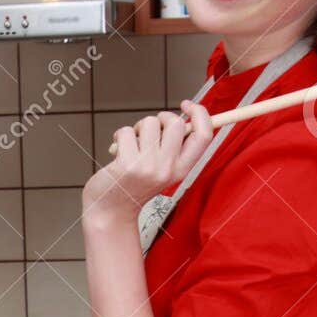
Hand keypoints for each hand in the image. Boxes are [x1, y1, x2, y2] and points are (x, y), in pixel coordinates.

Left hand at [82, 98, 215, 222]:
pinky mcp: (127, 165)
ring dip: (138, 127)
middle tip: (150, 130)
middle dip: (161, 118)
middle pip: (176, 123)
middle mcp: (168, 169)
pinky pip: (126, 132)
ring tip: (132, 143)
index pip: (204, 135)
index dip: (200, 114)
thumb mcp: (163, 170)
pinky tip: (118, 150)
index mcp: (181, 170)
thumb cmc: (135, 185)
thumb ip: (173, 148)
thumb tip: (183, 116)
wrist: (112, 211)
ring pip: (150, 123)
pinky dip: (120, 136)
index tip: (187, 105)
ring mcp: (148, 168)